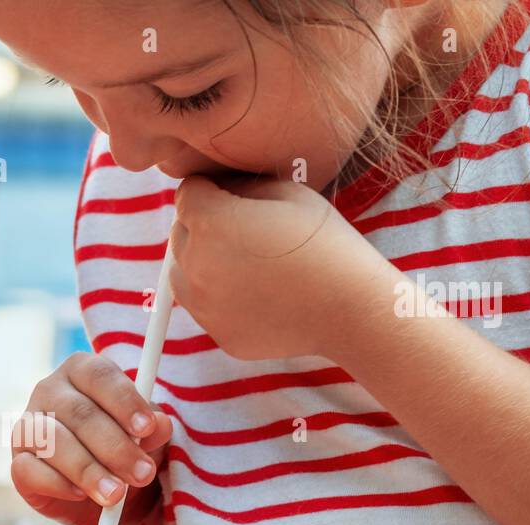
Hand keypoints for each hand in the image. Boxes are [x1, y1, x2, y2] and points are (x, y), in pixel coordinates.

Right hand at [11, 352, 172, 524]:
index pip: (99, 376)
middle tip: (142, 474)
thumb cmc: (126, 448)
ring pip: (53, 442)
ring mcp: (28, 425)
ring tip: (116, 494)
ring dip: (88, 470)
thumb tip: (159, 425)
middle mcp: (49, 390)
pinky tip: (80, 495)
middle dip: (115, 447)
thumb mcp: (148, 437)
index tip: (147, 428)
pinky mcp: (19, 462)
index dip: (123, 401)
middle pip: (80, 414)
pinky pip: (30, 471)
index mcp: (82, 371)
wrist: (105, 490)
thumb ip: (153, 429)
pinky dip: (58, 484)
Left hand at [170, 175, 403, 363]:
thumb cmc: (325, 242)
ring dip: (202, 263)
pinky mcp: (219, 334)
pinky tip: (257, 293)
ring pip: (182, 274)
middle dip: (202, 226)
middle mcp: (195, 265)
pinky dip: (220, 298)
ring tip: (245, 263)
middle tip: (243, 230)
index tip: (231, 196)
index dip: (209, 190)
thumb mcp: (286, 191)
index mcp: (210, 222)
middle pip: (179, 234)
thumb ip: (240, 185)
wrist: (350, 307)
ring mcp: (204, 306)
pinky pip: (206, 308)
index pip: (186, 194)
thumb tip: (217, 188)